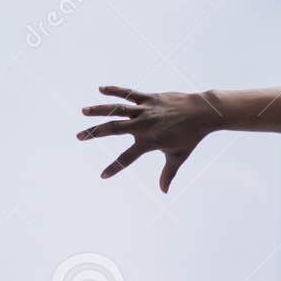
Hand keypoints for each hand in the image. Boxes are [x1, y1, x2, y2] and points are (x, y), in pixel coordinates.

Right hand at [77, 86, 222, 191]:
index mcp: (149, 142)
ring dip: (99, 110)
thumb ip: (168, 174)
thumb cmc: (190, 137)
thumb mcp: (178, 157)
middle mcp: (143, 125)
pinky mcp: (149, 98)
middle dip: (94, 133)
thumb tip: (164, 192)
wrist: (202, 112)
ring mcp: (145, 110)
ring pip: (117, 109)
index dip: (114, 168)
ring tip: (83, 111)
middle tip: (78, 136)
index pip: (127, 158)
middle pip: (114, 129)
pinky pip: (128, 93)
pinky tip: (101, 89)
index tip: (102, 175)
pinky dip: (115, 90)